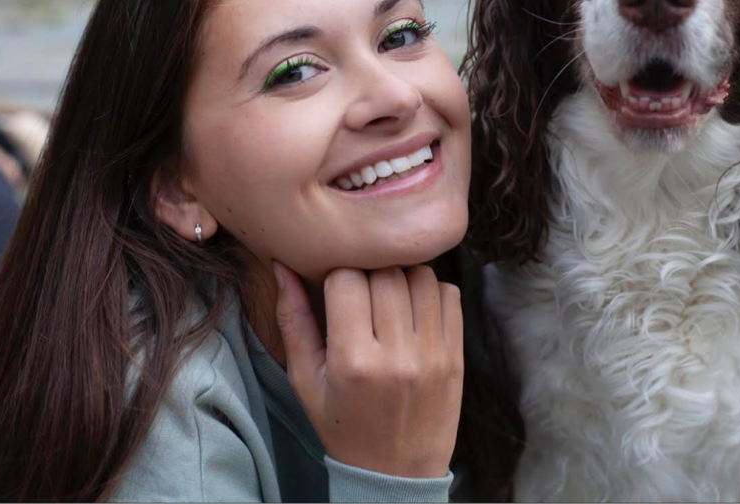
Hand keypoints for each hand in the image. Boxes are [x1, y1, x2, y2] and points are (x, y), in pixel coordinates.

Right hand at [273, 262, 462, 478]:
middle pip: (385, 271)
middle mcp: (396, 356)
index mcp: (353, 362)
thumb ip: (293, 320)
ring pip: (420, 275)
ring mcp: (432, 355)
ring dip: (401, 276)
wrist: (396, 474)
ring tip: (388, 298)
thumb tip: (283, 265)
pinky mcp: (456, 355)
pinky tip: (413, 310)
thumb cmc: (343, 425)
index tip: (336, 291)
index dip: (337, 277)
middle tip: (362, 291)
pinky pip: (449, 294)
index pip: (346, 280)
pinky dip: (431, 291)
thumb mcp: (305, 380)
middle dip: (369, 271)